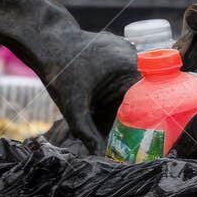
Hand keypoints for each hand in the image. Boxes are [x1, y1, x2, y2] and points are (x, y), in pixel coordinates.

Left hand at [30, 29, 139, 148]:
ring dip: (124, 108)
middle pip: (141, 97)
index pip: (150, 101)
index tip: (143, 139)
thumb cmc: (59, 69)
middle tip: (128, 141)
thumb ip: (87, 132)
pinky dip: (116, 95)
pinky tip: (105, 109)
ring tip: (116, 129)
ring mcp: (127, 54)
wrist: (45, 40)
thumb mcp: (73, 105)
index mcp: (131, 68)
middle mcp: (134, 58)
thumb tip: (99, 156)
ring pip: (132, 90)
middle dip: (134, 118)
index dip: (147, 122)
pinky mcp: (117, 54)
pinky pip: (123, 80)